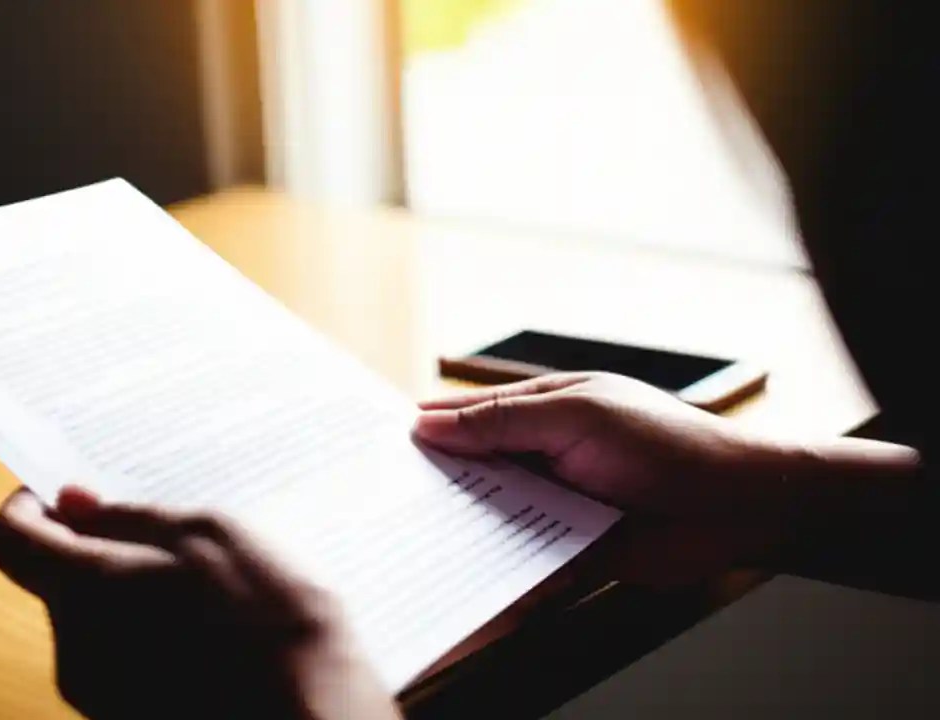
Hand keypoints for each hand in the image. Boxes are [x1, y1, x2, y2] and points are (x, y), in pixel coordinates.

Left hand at [0, 487, 400, 719]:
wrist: (313, 718)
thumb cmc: (268, 620)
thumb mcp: (209, 534)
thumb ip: (129, 516)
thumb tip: (73, 503)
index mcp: (85, 589)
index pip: (10, 538)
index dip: (31, 505)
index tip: (73, 495)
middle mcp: (75, 647)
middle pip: (58, 580)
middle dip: (105, 551)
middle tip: (178, 542)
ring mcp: (100, 692)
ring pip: (96, 618)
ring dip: (139, 593)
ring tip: (213, 591)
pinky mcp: (127, 715)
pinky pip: (124, 657)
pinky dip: (156, 633)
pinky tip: (215, 630)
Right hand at [412, 373, 789, 583]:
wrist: (733, 506)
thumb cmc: (662, 442)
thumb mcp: (573, 417)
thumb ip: (500, 423)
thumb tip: (428, 424)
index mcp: (540, 408)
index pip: (467, 413)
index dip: (423, 424)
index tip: (373, 442)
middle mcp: (541, 453)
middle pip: (471, 467)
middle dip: (431, 479)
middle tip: (376, 496)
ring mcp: (553, 500)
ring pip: (489, 513)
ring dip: (458, 522)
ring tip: (403, 536)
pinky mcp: (566, 545)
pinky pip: (518, 553)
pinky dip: (491, 559)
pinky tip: (457, 568)